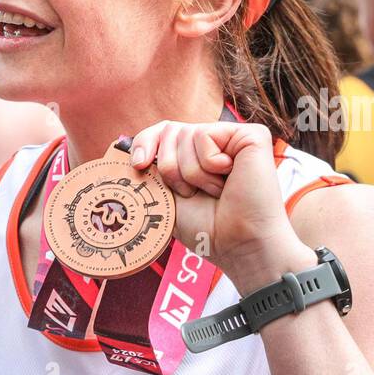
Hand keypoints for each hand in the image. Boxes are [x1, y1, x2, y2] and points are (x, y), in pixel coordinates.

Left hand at [128, 121, 310, 286]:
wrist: (237, 244)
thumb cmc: (205, 227)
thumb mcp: (167, 196)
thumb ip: (152, 168)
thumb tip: (121, 144)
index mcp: (196, 155)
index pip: (162, 130)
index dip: (145, 142)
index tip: (139, 164)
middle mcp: (216, 142)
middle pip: (169, 130)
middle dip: (170, 167)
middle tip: (192, 193)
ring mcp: (234, 137)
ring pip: (186, 134)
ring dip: (192, 173)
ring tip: (215, 190)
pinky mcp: (252, 135)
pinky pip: (205, 134)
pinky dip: (209, 164)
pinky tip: (228, 179)